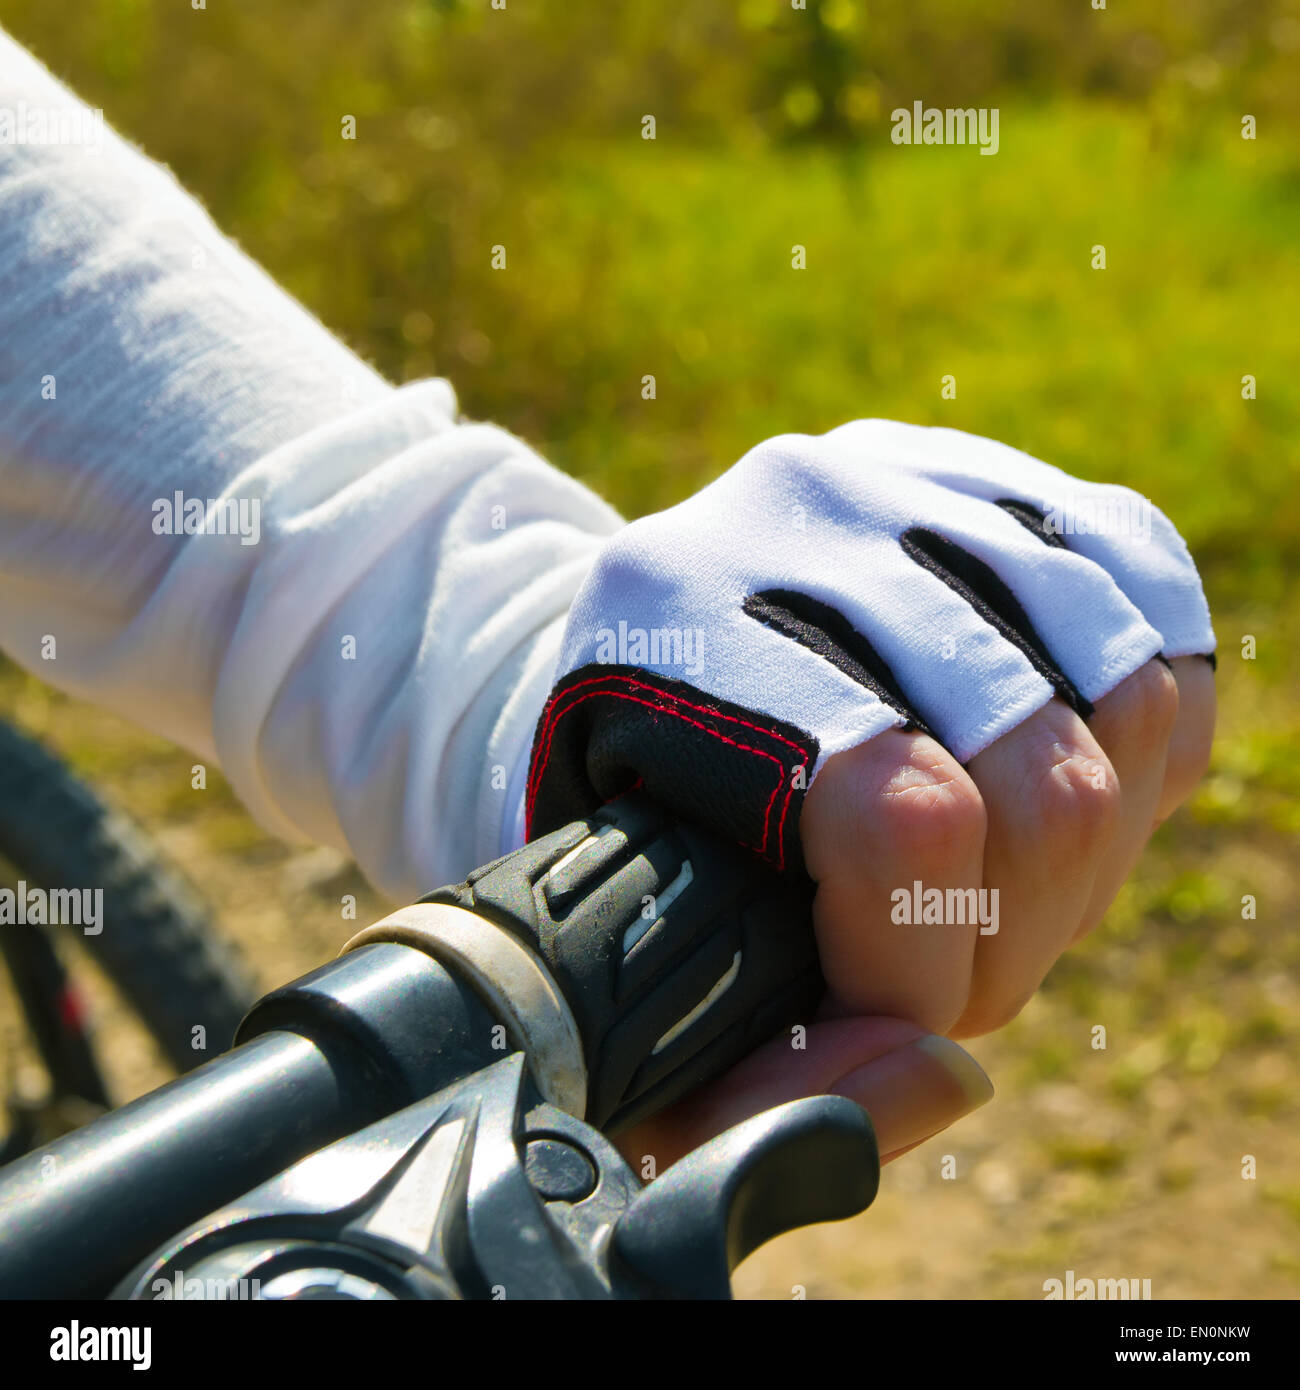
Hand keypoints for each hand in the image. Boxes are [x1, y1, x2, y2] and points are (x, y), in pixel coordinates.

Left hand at [525, 420, 1216, 1170]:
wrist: (647, 643)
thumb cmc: (630, 824)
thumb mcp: (626, 956)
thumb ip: (748, 1079)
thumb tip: (940, 1073)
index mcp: (673, 617)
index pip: (897, 816)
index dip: (927, 968)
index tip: (892, 1018)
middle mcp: (800, 507)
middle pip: (1041, 776)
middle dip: (1015, 937)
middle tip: (943, 971)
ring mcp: (914, 476)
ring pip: (1127, 702)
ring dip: (1087, 853)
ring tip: (991, 890)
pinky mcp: (1002, 477)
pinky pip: (1156, 619)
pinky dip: (1144, 740)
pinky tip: (1052, 781)